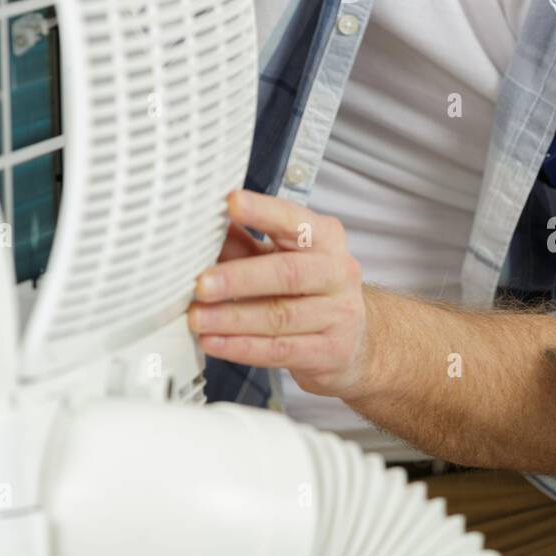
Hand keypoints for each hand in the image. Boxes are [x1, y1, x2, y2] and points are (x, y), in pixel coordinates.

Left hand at [187, 189, 372, 397]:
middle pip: (287, 273)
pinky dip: (242, 347)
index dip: (263, 212)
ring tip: (197, 318)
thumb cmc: (311, 289)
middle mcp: (338, 272)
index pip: (294, 220)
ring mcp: (339, 314)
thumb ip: (246, 244)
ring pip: (280, 316)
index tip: (231, 203)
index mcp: (325, 238)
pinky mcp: (331, 352)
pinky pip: (280, 350)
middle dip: (239, 278)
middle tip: (201, 283)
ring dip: (232, 319)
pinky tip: (215, 342)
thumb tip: (203, 230)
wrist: (357, 338)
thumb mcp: (283, 258)